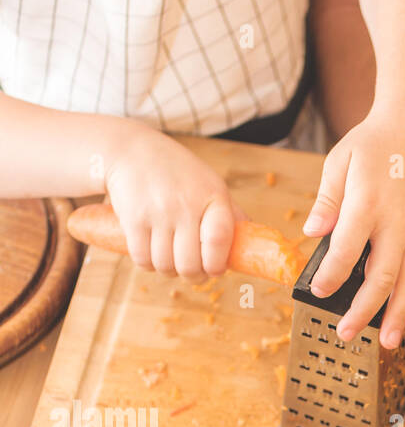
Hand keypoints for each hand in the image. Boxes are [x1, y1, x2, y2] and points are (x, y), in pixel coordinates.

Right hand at [104, 123, 240, 278]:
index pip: (219, 241)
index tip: (214, 269)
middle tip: (192, 271)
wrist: (130, 150)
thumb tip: (252, 245)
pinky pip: (143, 260)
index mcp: (212, 197)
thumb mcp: (210, 184)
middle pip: (190, 265)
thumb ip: (230, 215)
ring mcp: (158, 213)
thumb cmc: (178, 173)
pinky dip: (148, 264)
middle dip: (192, 276)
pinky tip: (152, 254)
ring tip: (171, 259)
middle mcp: (185, 205)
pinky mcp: (133, 219)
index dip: (217, 265)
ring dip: (168, 270)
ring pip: (165, 266)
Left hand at [303, 109, 404, 345]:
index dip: (330, 276)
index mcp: (368, 205)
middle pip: (379, 277)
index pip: (345, 251)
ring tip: (390, 342)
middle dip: (362, 310)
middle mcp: (397, 223)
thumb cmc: (373, 143)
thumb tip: (312, 230)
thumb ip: (327, 200)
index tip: (317, 291)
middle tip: (345, 333)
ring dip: (400, 312)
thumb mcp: (340, 162)